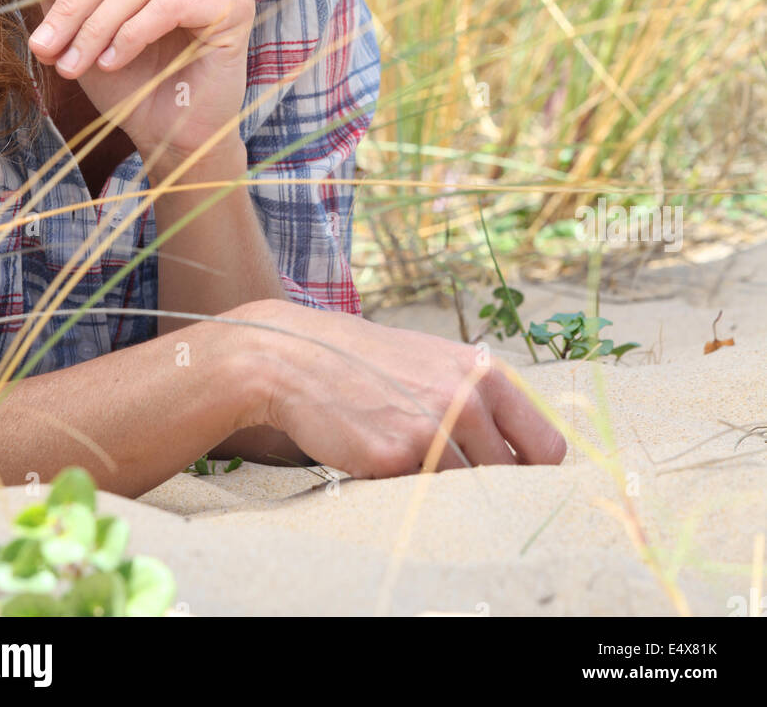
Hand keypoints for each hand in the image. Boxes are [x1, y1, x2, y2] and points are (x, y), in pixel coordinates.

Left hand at [26, 0, 256, 174]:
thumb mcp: (87, 32)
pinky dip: (131, 35)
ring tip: (76, 66)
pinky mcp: (236, 5)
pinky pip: (169, 6)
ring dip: (98, 28)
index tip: (41, 42)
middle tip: (46, 51)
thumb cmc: (135, 81)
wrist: (172, 134)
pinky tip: (113, 63)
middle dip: (75, 11)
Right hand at [231, 299, 566, 473]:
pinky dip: (404, 486)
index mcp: (486, 374)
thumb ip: (482, 398)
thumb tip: (527, 454)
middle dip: (483, 479)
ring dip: (441, 484)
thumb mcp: (440, 362)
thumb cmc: (375, 363)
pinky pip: (419, 494)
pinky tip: (379, 453)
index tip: (509, 474)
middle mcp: (468, 399)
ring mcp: (433, 429)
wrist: (304, 357)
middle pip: (508, 477)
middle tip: (445, 464)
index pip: (547, 448)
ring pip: (466, 490)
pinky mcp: (395, 458)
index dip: (530, 469)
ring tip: (406, 452)